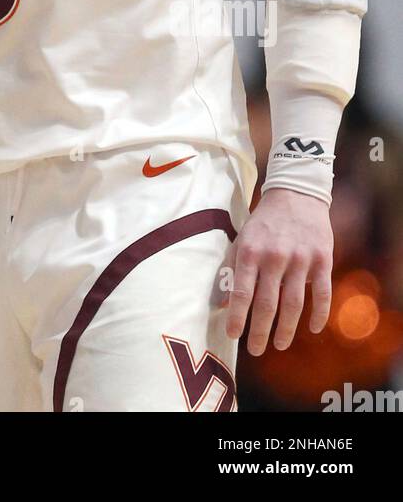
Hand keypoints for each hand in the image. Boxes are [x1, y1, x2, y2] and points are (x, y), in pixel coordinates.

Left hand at [221, 189, 332, 354]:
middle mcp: (274, 256)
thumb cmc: (264, 223)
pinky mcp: (322, 259)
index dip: (237, 316)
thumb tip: (221, 302)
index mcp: (250, 251)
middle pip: (267, 303)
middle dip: (260, 331)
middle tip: (256, 350)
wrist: (296, 195)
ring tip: (279, 345)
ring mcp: (300, 259)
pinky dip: (318, 314)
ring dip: (286, 329)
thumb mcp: (242, 238)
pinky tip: (313, 328)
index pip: (241, 291)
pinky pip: (322, 293)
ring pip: (293, 303)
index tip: (232, 335)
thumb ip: (232, 268)